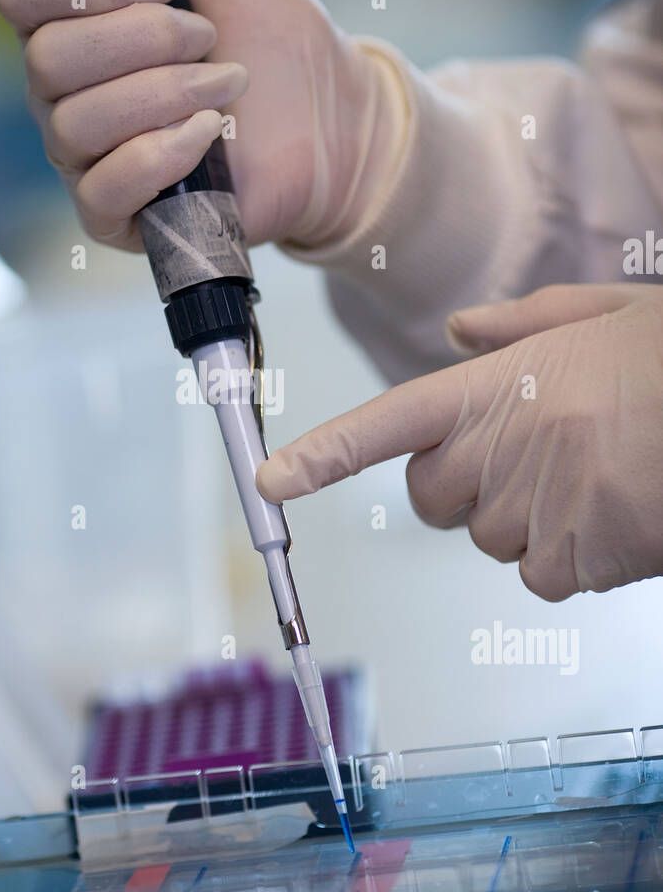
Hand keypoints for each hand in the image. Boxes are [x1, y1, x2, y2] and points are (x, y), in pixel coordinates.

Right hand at [0, 0, 396, 251]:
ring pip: (77, 124)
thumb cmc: (269, 34)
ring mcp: (84, 160)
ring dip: (167, 94)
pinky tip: (209, 138)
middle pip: (49, 60)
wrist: (332, 119)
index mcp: (70, 24)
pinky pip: (103, 188)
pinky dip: (163, 155)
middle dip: (146, 41)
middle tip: (208, 40)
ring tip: (226, 89)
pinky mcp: (116, 217)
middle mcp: (62, 94)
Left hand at [257, 284, 662, 600]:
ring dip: (528, 518)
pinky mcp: (578, 558)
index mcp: (496, 386)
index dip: (323, 455)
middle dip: (466, 483)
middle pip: (432, 496)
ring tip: (602, 473)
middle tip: (536, 452)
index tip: (271, 481)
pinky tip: (620, 511)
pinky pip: (541, 576)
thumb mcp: (602, 315)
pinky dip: (571, 556)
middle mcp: (503, 448)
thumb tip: (456, 335)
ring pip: (492, 539)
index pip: (385, 425)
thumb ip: (520, 328)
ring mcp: (537, 507)